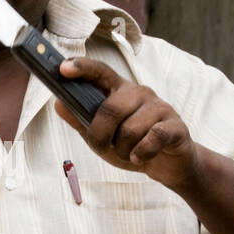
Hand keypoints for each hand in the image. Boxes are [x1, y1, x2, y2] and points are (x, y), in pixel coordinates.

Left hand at [55, 57, 198, 191]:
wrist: (167, 165)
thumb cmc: (131, 146)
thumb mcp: (101, 137)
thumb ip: (81, 121)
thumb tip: (59, 103)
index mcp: (119, 91)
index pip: (100, 72)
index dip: (82, 68)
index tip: (63, 68)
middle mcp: (139, 93)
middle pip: (111, 109)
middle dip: (100, 135)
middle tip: (102, 147)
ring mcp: (159, 107)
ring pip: (130, 129)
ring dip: (122, 150)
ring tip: (128, 154)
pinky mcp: (175, 125)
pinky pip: (153, 138)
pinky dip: (141, 153)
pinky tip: (138, 157)